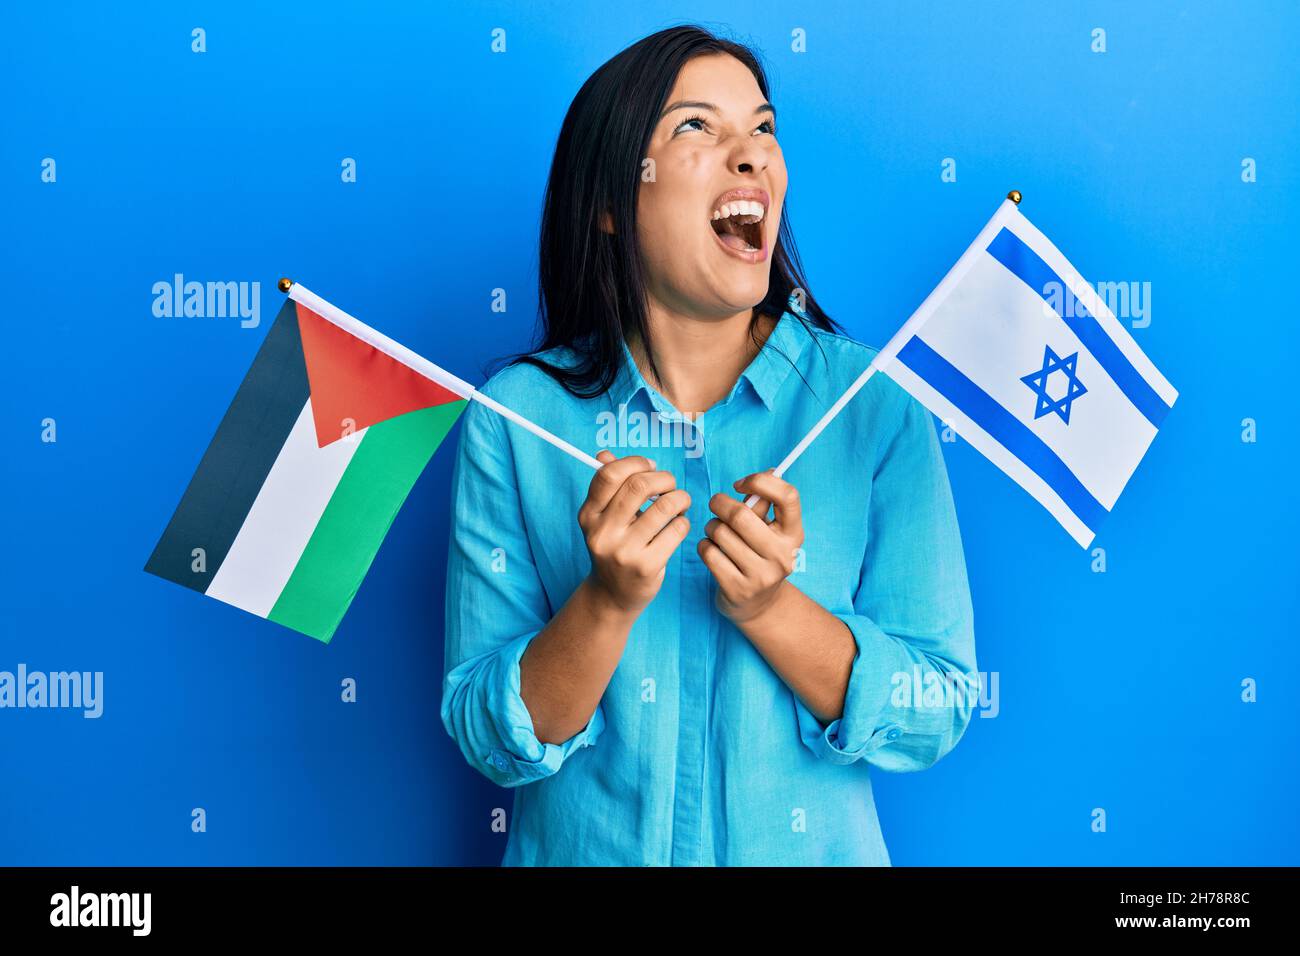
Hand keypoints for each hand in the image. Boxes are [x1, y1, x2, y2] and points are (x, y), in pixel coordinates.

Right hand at [579, 450, 691, 615]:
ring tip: (680, 502)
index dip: (635, 463)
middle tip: (671, 484)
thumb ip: (606, 487)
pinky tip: (679, 525)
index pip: (609, 475)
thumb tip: (604, 454)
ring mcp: (624, 552)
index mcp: (588, 515)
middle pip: (639, 486)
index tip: (650, 467)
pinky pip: (677, 530)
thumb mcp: (602, 519)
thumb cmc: (614, 547)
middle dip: (664, 478)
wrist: (612, 595)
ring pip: (664, 507)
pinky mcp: (647, 567)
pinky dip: (684, 522)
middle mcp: (602, 533)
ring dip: (680, 498)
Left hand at [698, 469, 803, 624]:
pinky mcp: (738, 588)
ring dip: (711, 526)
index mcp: (794, 534)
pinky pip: (709, 552)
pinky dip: (704, 545)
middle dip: (720, 504)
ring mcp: (761, 575)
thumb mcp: (770, 532)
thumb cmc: (760, 556)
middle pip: (741, 514)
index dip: (761, 481)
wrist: (759, 606)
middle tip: (715, 504)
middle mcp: (782, 555)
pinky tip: (711, 549)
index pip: (788, 496)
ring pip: (720, 533)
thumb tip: (768, 471)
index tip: (740, 483)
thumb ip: (765, 504)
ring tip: (715, 531)